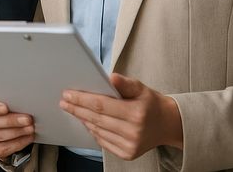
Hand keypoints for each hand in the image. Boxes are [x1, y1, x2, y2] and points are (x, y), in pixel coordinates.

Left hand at [60, 73, 182, 159]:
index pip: (101, 105)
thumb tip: (110, 77)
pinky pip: (103, 141)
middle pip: (96, 119)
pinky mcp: (127, 154)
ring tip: (74, 109)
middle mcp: (134, 132)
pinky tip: (88, 122)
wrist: (167, 124)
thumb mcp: (141, 88)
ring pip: (98, 131)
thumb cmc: (150, 104)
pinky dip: (93, 131)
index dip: (81, 99)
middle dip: (77, 109)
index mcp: (136, 113)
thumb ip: (125, 83)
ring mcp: (130, 145)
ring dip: (83, 120)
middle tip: (64, 102)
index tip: (68, 94)